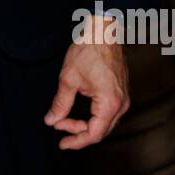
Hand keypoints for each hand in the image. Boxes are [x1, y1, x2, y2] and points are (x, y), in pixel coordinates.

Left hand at [44, 15, 129, 150]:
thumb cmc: (88, 50)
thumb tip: (51, 120)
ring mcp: (123, 98)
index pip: (93, 133)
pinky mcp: (121, 92)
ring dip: (85, 124)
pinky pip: (108, 113)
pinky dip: (93, 116)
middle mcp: (121, 104)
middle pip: (100, 131)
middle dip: (78, 132)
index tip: (62, 144)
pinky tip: (78, 112)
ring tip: (64, 119)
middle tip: (58, 126)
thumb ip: (60, 103)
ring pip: (104, 123)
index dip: (76, 141)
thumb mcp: (68, 79)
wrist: (103, 30)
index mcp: (109, 103)